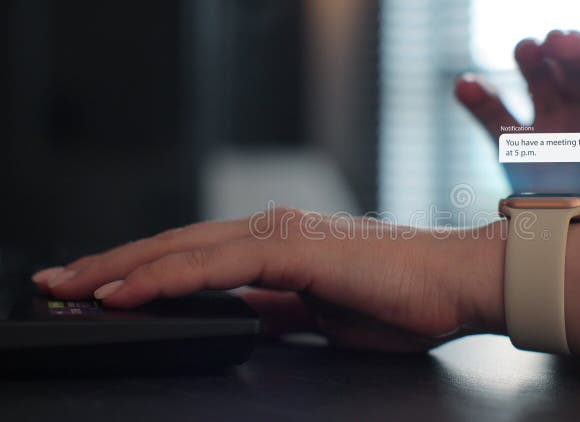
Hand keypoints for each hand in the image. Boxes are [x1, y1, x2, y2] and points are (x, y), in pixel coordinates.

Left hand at [32, 209, 506, 351]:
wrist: (455, 282)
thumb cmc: (402, 299)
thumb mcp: (319, 314)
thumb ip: (274, 308)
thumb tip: (238, 316)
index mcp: (277, 244)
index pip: (191, 256)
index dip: (137, 270)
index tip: (94, 288)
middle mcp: (271, 229)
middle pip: (172, 245)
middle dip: (110, 265)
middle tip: (57, 281)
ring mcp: (280, 236)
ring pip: (182, 249)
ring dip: (121, 268)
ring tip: (70, 287)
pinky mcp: (293, 250)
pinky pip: (214, 265)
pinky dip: (164, 279)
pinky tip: (125, 293)